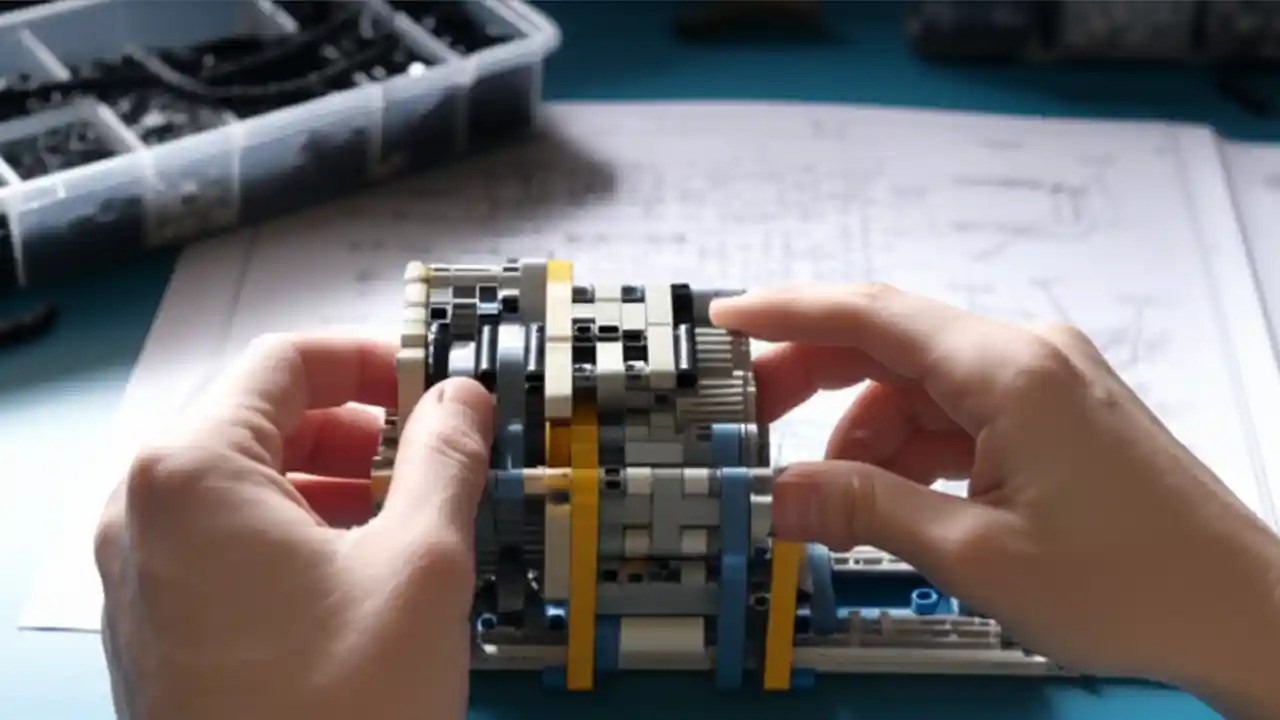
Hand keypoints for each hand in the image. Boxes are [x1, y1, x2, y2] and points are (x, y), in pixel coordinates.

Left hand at [93, 334, 492, 719]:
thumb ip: (445, 458)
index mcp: (190, 474)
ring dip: (332, 482)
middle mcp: (145, 516)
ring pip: (245, 485)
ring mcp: (143, 577)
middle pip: (259, 420)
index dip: (370, 359)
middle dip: (356, 428)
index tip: (428, 383)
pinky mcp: (158, 628)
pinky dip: (297, 534)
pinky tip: (363, 571)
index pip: (285, 362)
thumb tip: (460, 402)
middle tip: (431, 449)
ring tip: (409, 514)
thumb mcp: (420, 565)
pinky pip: (228, 544)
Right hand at [711, 284, 1279, 718]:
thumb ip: (866, 511)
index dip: (788, 312)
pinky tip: (892, 500)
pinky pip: (957, 413)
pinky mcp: (1053, 414)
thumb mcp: (975, 554)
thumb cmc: (1138, 582)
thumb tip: (783, 494)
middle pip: (889, 343)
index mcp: (1010, 370)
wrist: (1241, 614)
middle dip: (814, 381)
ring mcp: (1044, 383)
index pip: (871, 313)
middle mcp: (1028, 356)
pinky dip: (912, 450)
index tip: (729, 320)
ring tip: (837, 502)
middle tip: (752, 422)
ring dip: (867, 436)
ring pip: (919, 386)